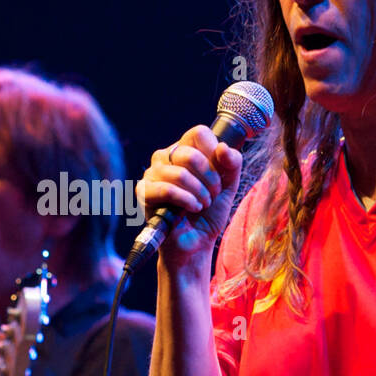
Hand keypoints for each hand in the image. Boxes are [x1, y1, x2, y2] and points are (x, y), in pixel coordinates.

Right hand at [134, 125, 242, 264]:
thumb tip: (223, 147)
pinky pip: (167, 190)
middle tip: (212, 195)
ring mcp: (152, 173)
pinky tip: (192, 209)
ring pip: (180, 173)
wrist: (196, 242)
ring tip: (202, 205)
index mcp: (185, 149)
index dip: (214, 152)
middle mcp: (166, 157)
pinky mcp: (144, 192)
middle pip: (190, 154)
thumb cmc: (209, 213)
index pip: (198, 133)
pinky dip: (186, 201)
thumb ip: (232, 163)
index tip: (220, 173)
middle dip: (210, 179)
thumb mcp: (229, 185)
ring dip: (199, 193)